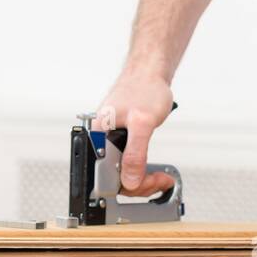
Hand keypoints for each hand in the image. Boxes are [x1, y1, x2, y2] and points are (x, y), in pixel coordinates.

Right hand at [94, 70, 175, 197]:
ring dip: (141, 178)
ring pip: (120, 171)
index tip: (149, 182)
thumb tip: (129, 181)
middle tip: (159, 180)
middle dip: (138, 183)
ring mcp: (108, 139)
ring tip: (160, 178)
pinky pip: (125, 162)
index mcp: (97, 135)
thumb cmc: (144, 89)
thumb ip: (135, 153)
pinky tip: (153, 171)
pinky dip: (140, 169)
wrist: (149, 73)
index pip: (104, 174)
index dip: (128, 183)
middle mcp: (99, 139)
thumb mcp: (142, 123)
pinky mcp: (118, 139)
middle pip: (113, 176)